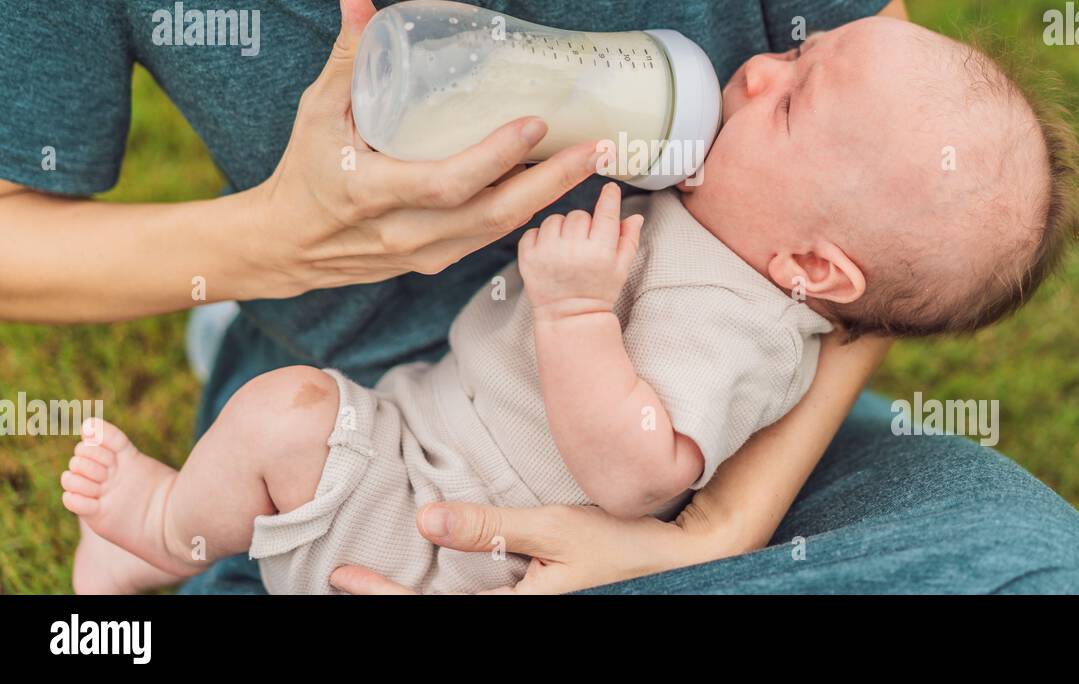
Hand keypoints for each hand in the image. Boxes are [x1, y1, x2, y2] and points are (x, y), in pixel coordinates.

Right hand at [240, 0, 598, 298]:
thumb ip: (347, 56)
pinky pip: (490, 237)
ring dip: (549, 196)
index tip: (536, 124)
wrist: (285, 244)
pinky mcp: (435, 260)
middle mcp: (404, 233)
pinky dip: (526, 210)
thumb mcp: (317, 111)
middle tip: (596, 149)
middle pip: (491, 215)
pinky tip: (555, 183)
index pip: (445, 182)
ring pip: (498, 230)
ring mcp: (424, 253)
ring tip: (591, 161)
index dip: (493, 157)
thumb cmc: (304, 171)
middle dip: (550, 183)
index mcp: (371, 192)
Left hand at [329, 499, 727, 594]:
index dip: (384, 596)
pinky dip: (447, 597)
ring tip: (371, 584)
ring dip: (415, 599)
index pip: (434, 612)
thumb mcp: (556, 528)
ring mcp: (528, 618)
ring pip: (457, 616)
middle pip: (438, 619)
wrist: (678, 565)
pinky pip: (478, 607)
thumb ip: (490, 528)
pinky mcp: (536, 609)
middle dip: (389, 602)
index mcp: (518, 615)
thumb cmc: (620, 545)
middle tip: (338, 583)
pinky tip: (429, 579)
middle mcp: (520, 623)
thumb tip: (426, 519)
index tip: (343, 577)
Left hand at [517, 181, 642, 321]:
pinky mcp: (527, 258)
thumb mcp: (621, 268)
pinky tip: (549, 252)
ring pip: (555, 219)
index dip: (609, 196)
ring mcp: (548, 254)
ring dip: (561, 229)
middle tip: (584, 242)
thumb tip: (635, 216)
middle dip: (583, 224)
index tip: (609, 188)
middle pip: (579, 214)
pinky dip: (540, 237)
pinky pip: (533, 230)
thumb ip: (628, 240)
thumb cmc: (599, 290)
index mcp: (600, 252)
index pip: (606, 212)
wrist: (569, 316)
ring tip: (565, 248)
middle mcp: (574, 251)